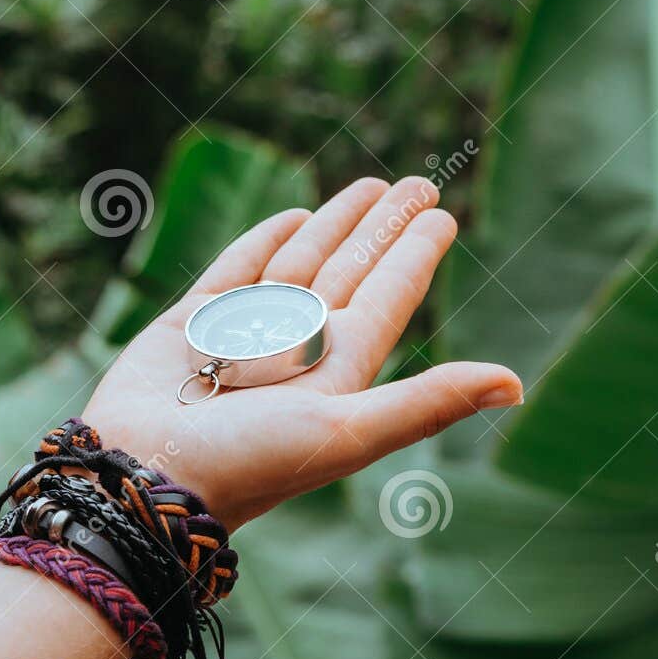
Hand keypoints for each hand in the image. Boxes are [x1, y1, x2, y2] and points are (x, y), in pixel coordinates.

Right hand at [85, 176, 521, 530]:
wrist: (142, 477)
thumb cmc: (249, 463)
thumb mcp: (348, 431)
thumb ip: (428, 403)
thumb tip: (515, 385)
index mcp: (338, 374)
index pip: (389, 299)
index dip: (416, 256)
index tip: (444, 215)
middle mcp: (296, 349)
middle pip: (353, 271)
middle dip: (385, 227)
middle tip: (417, 182)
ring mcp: (243, 334)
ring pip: (300, 262)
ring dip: (335, 224)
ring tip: (366, 186)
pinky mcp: (190, 324)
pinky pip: (237, 269)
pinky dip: (265, 240)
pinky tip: (294, 217)